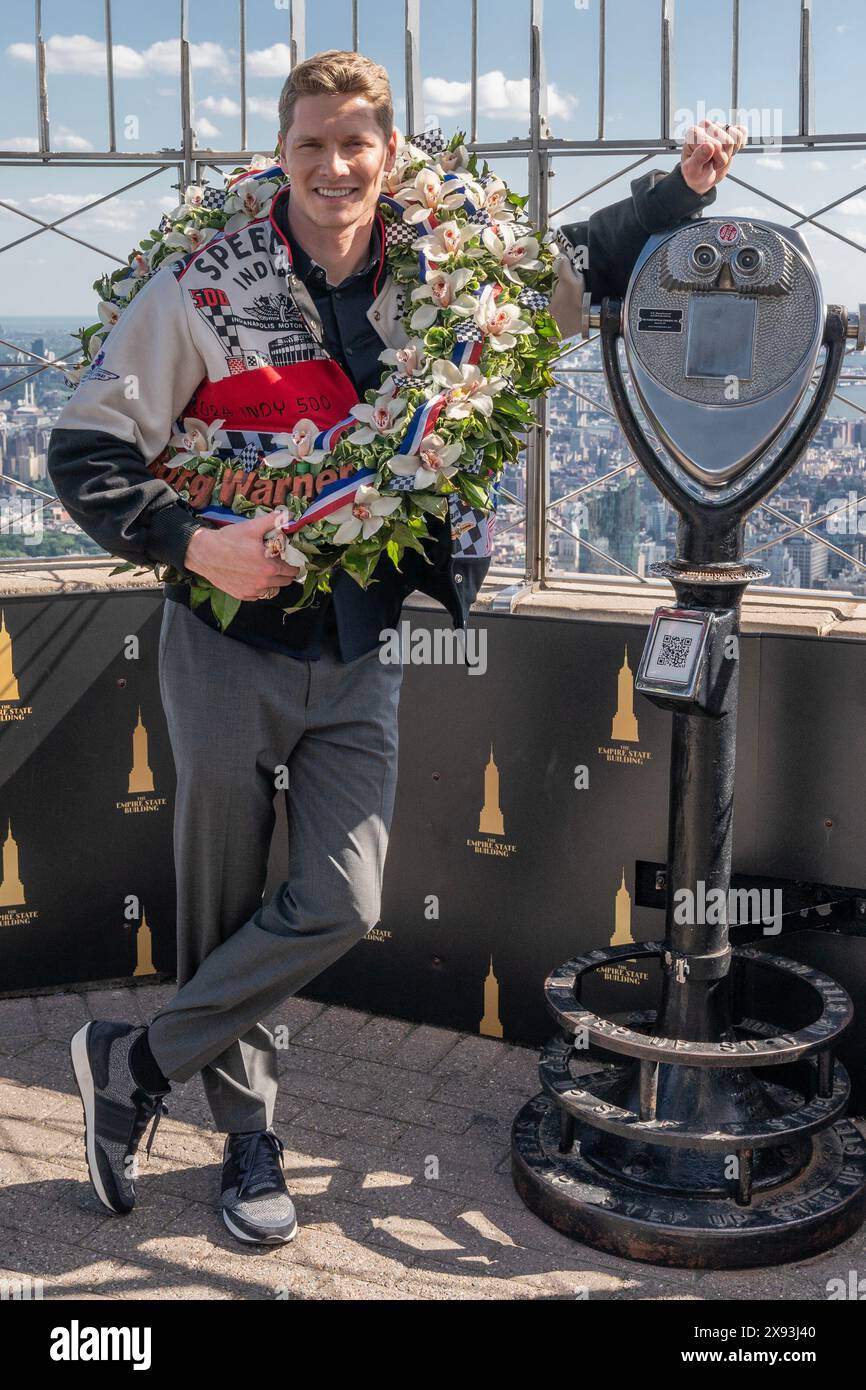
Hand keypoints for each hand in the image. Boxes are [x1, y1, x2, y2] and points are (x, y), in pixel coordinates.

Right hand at [183, 510, 301, 601]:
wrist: (204, 553)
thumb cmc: (229, 540)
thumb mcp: (253, 527)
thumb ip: (274, 521)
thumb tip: (288, 515)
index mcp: (270, 567)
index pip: (292, 571)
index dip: (294, 565)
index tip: (290, 560)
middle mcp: (264, 582)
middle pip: (285, 582)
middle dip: (285, 574)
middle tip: (279, 564)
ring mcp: (252, 591)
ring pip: (272, 591)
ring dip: (274, 583)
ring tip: (267, 571)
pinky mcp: (242, 595)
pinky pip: (258, 595)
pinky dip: (259, 588)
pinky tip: (254, 578)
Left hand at [680, 119, 746, 194]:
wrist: (701, 176)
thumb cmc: (694, 173)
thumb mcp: (692, 171)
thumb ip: (698, 158)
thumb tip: (709, 145)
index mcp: (694, 134)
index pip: (716, 144)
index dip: (716, 159)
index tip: (706, 163)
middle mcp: (706, 126)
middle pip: (728, 141)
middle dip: (723, 158)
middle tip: (712, 162)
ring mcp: (718, 126)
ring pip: (737, 137)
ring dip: (730, 153)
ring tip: (718, 157)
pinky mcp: (729, 129)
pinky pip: (742, 132)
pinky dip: (739, 145)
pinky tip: (729, 151)